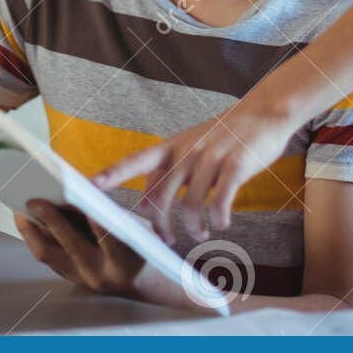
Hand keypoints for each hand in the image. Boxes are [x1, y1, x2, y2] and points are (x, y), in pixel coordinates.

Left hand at [14, 201, 186, 306]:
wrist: (146, 284)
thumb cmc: (143, 248)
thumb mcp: (138, 229)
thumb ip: (111, 213)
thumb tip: (76, 192)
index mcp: (124, 261)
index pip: (107, 235)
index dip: (90, 214)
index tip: (75, 193)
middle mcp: (101, 275)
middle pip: (69, 243)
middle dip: (50, 218)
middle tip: (35, 199)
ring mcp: (83, 280)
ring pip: (48, 253)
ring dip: (31, 229)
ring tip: (21, 208)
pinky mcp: (71, 280)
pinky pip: (46, 257)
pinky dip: (35, 236)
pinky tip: (28, 220)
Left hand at [90, 97, 301, 243]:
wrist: (264, 113)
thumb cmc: (223, 137)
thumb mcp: (189, 148)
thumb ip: (168, 173)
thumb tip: (147, 206)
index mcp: (172, 146)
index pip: (136, 161)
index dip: (112, 174)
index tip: (88, 186)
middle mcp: (186, 150)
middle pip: (161, 195)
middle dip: (161, 224)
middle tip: (167, 239)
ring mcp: (211, 157)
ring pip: (191, 203)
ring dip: (194, 226)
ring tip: (202, 233)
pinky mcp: (236, 164)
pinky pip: (220, 201)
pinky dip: (218, 218)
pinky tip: (222, 223)